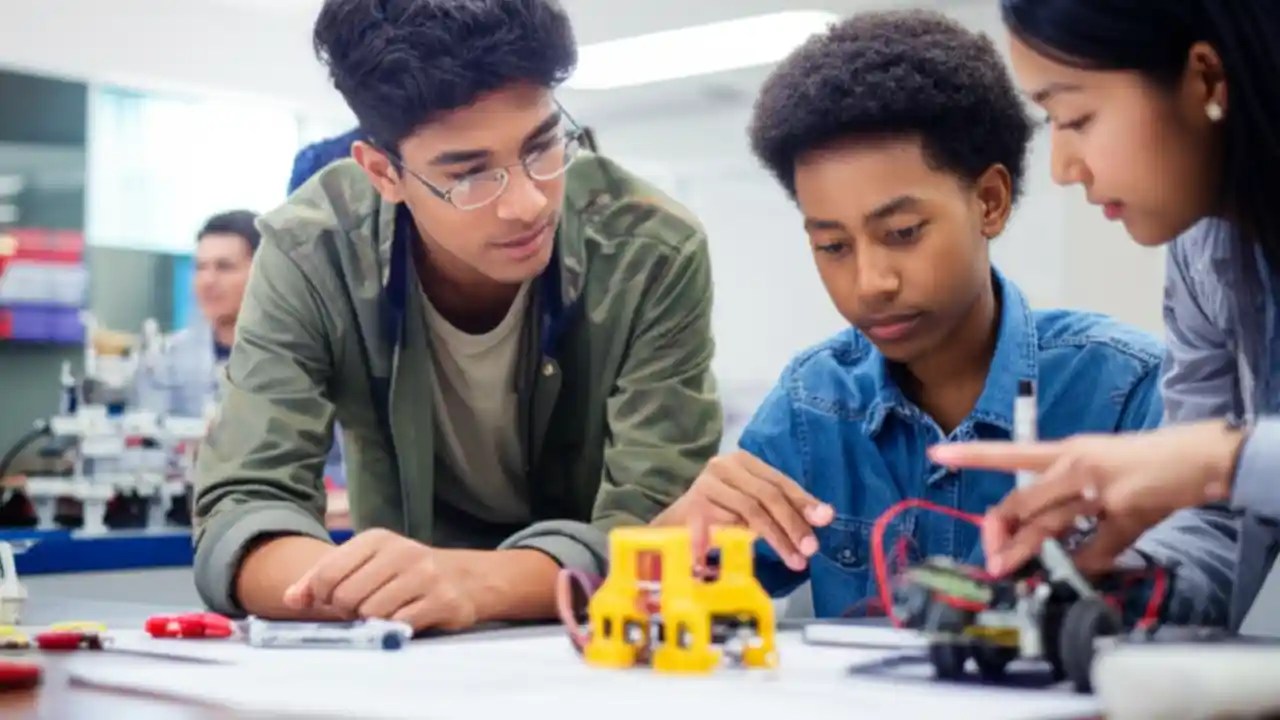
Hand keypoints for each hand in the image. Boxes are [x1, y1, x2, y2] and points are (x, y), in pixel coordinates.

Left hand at [283, 528, 478, 631]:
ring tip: (384, 614)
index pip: (327, 573)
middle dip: (347, 611)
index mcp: (377, 539)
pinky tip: (403, 620)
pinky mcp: (443, 600)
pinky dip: (394, 629)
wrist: (467, 578)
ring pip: (371, 613)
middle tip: (361, 610)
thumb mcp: (367, 564)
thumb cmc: (407, 573)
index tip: (332, 601)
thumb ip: (324, 578)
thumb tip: (290, 599)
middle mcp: (402, 551)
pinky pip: (399, 625)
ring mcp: (425, 575)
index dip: (321, 597)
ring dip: (372, 623)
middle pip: (346, 597)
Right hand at [654, 450, 832, 570]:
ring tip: (794, 560)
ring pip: (750, 511)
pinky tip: (749, 556)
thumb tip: (825, 516)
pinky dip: (737, 543)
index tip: (825, 519)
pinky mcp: (692, 508)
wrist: (673, 525)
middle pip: (767, 495)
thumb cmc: (720, 514)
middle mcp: (723, 466)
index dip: (803, 501)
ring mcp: (706, 486)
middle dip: (793, 523)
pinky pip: (723, 527)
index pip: (780, 481)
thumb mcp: (755, 507)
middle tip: (811, 549)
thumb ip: (785, 509)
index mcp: (743, 461)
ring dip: (776, 538)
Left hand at [928, 420, 1243, 576]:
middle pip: (1021, 501)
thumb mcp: (1092, 468)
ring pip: (1048, 526)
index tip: (937, 454)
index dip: (972, 456)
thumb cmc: (1136, 463)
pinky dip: (1080, 565)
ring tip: (1006, 568)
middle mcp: (1074, 465)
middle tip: (991, 556)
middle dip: (1000, 531)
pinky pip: (1092, 550)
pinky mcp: (1122, 511)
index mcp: (1063, 451)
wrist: (1191, 458)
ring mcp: (1097, 488)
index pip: (1010, 453)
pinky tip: (1073, 572)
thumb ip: (1060, 499)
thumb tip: (1033, 534)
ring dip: (1025, 552)